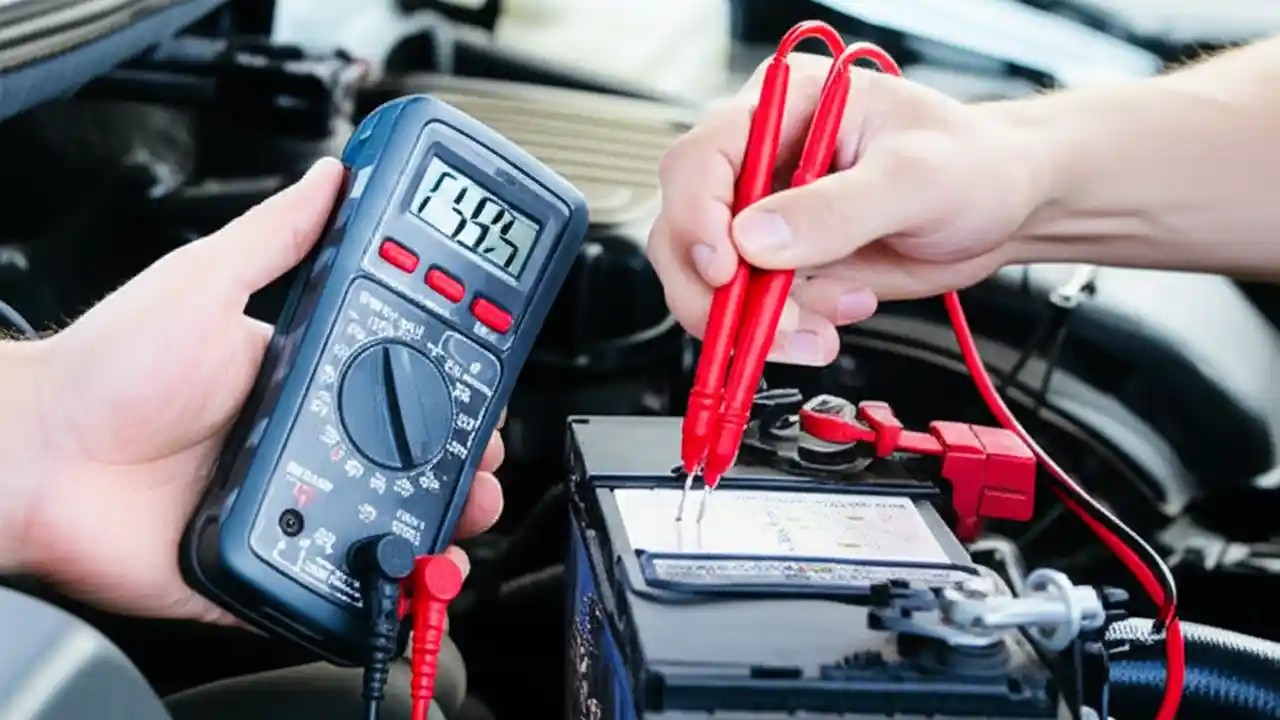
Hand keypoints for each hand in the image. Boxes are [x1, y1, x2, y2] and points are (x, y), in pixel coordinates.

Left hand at [8, 158, 505, 623]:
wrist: (32, 461)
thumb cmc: (105, 370)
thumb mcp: (202, 283)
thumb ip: (274, 236)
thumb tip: (331, 177)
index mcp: (295, 377)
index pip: (392, 384)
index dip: (445, 391)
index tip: (482, 393)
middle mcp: (295, 441)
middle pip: (399, 459)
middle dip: (458, 464)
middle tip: (484, 463)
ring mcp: (280, 504)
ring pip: (379, 521)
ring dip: (432, 525)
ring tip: (463, 518)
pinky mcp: (257, 564)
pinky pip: (325, 585)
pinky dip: (372, 589)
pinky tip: (409, 574)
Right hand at [648, 54, 1049, 365]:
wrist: (1004, 206)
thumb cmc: (971, 164)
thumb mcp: (914, 178)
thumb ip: (835, 208)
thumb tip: (756, 239)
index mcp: (783, 108)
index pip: (701, 159)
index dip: (697, 218)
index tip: (726, 268)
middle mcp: (761, 160)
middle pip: (683, 229)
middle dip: (718, 291)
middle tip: (769, 322)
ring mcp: (766, 217)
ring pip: (709, 282)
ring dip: (759, 320)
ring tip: (824, 325)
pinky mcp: (781, 264)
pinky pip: (751, 310)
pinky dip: (788, 327)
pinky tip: (845, 306)